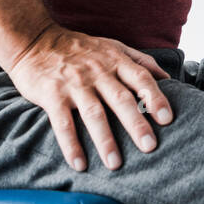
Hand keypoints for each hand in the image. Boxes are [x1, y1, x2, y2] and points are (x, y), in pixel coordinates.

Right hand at [6, 23, 173, 172]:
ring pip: (94, 114)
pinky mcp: (52, 95)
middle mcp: (98, 72)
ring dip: (105, 140)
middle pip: (121, 99)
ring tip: (115, 164)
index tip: (167, 119)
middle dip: (136, 124)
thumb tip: (168, 78)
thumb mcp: (113, 46)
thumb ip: (140, 61)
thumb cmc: (79, 48)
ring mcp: (75, 84)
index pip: (141, 79)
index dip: (155, 98)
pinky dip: (71, 144)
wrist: (35, 40)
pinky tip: (80, 164)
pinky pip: (63, 123)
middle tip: (149, 146)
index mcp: (116, 61)